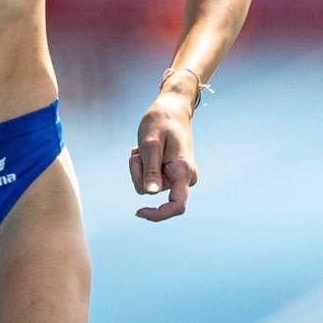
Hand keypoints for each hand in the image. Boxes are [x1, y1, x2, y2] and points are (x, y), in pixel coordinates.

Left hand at [130, 89, 198, 221]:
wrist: (171, 108)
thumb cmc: (161, 122)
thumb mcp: (151, 144)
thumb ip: (151, 170)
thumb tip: (151, 194)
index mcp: (183, 172)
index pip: (176, 206)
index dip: (157, 214)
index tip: (138, 212)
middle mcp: (184, 178)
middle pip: (152, 192)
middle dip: (139, 173)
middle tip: (139, 150)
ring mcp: (177, 176)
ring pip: (146, 184)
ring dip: (139, 166)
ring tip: (144, 147)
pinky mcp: (169, 173)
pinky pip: (147, 178)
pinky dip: (141, 164)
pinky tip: (145, 149)